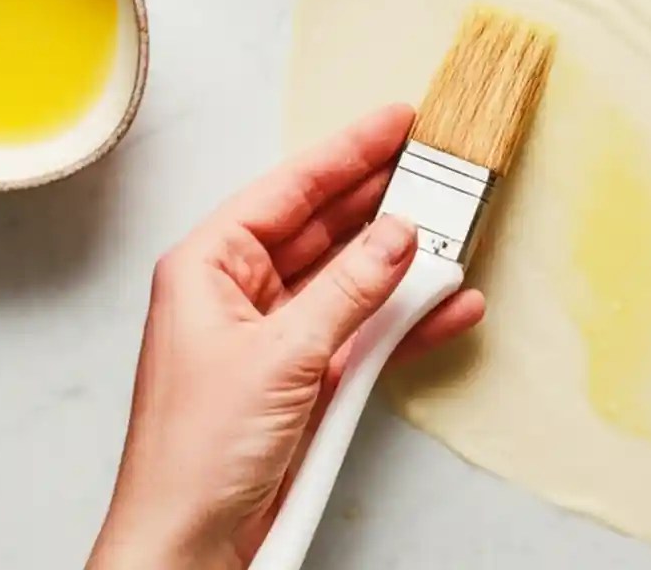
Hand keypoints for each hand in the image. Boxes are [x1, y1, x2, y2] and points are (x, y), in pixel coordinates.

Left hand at [87, 105, 484, 569]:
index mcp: (210, 266)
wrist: (192, 544)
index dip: (346, 152)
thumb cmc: (197, 452)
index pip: (288, 190)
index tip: (396, 122)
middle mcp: (244, 292)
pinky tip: (449, 304)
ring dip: (405, 265)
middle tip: (440, 170)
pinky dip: (408, 321)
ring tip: (458, 233)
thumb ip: (349, 290)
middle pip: (326, 228)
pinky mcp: (310, 377)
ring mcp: (281, 335)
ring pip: (354, 280)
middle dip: (384, 200)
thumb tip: (400, 236)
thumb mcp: (282, 355)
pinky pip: (368, 333)